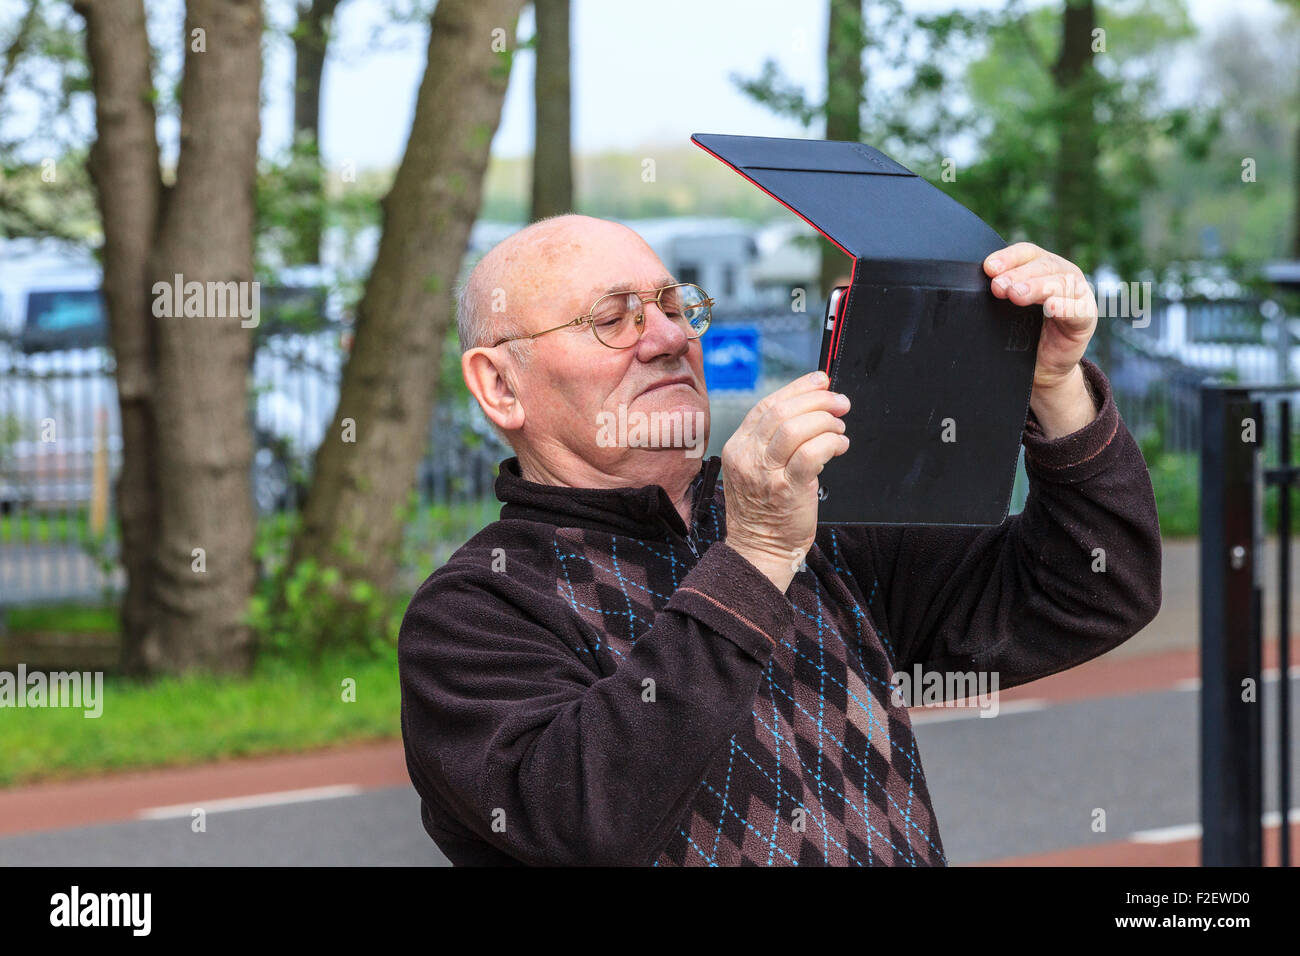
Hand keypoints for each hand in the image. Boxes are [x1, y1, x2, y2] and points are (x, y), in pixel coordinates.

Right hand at [722, 370, 850, 592]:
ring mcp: (765, 473)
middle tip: (840, 402)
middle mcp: (747, 456)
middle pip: (782, 412)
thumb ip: (774, 440)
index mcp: (738, 446)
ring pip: (796, 428)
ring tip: (840, 429)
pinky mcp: (787, 489)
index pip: (767, 405)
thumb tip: (809, 408)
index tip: (821, 381)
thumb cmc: (765, 511)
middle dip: (818, 400)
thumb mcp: (756, 469)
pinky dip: (831, 443)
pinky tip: (840, 446)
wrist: (760, 550)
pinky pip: (812, 453)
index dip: (798, 388)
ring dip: (826, 421)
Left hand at [984, 242, 1099, 436]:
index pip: (1027, 253)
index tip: (988, 268)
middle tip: (998, 287)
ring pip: (1061, 283)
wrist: (1042, 367)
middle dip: (1018, 274)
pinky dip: (1064, 307)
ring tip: (1017, 294)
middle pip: (1043, 265)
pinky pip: (1077, 310)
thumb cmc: (1024, 333)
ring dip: (1037, 286)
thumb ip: (1000, 292)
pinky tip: (1051, 306)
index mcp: (1044, 267)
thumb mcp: (1009, 309)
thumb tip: (970, 286)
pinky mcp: (1086, 319)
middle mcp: (1064, 275)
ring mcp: (1078, 295)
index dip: (1008, 258)